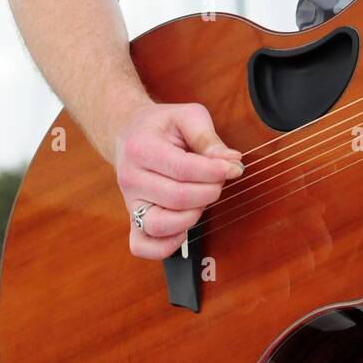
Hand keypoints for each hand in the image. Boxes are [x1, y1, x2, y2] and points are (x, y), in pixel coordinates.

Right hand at [112, 101, 243, 259]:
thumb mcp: (187, 116)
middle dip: (209, 191)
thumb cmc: (162, 125)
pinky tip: (185, 228)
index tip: (233, 167)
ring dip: (192, 217)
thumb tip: (232, 161)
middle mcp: (131, 178)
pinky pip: (143, 245)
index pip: (183, 169)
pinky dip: (166, 245)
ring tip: (203, 199)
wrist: (129, 132)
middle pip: (177, 198)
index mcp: (142, 148)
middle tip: (219, 180)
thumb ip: (209, 138)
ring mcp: (130, 202)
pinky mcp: (133, 219)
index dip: (214, 172)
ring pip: (160, 225)